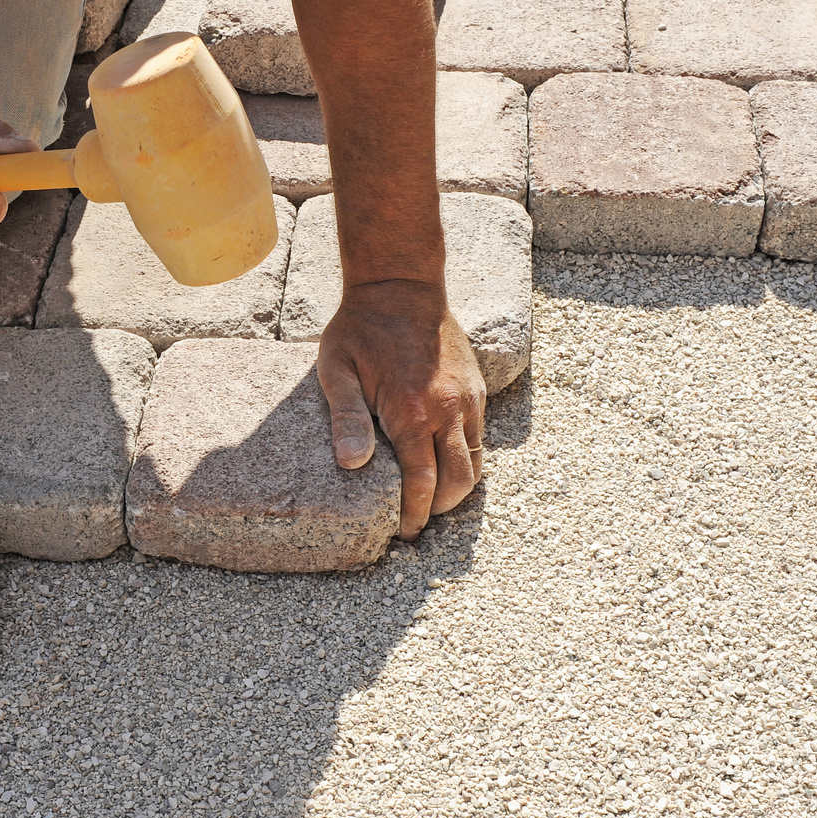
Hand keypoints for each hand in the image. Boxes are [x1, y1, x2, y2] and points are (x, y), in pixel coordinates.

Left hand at [318, 279, 486, 540]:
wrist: (401, 284)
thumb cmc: (360, 328)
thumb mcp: (337, 369)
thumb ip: (346, 418)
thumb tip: (352, 465)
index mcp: (411, 411)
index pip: (422, 482)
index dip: (415, 514)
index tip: (404, 533)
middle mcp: (447, 409)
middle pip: (458, 482)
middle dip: (439, 510)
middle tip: (416, 522)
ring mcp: (466, 399)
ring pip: (475, 463)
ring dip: (456, 488)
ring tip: (430, 500)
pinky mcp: (475, 389)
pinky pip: (479, 438)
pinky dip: (465, 460)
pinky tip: (442, 464)